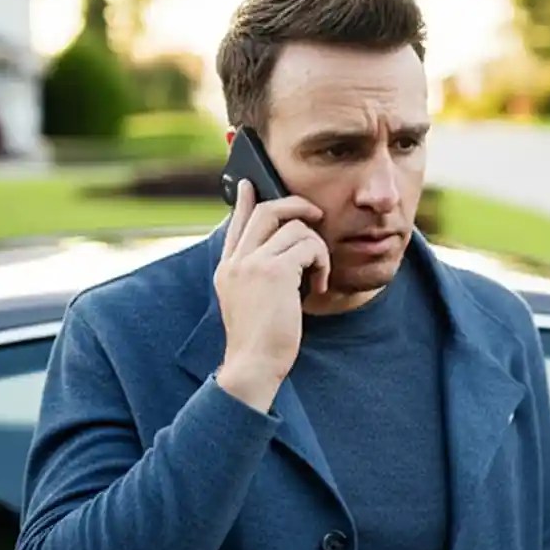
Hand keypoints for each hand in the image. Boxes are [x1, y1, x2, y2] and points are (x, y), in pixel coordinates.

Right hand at [214, 180, 330, 411]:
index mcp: (228, 269)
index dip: (246, 201)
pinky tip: (319, 286)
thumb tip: (283, 260)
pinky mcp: (275, 272)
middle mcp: (237, 262)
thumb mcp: (247, 304)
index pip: (236, 224)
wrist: (253, 365)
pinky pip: (309, 246)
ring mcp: (253, 264)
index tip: (249, 184)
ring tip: (319, 275)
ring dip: (317, 248)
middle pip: (267, 211)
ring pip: (295, 228)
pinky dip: (321, 263)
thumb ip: (256, 278)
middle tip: (315, 215)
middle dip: (296, 206)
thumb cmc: (258, 343)